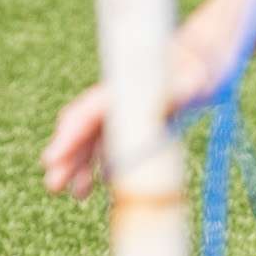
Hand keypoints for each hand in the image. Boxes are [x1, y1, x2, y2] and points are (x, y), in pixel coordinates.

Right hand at [43, 46, 218, 199]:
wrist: (203, 60)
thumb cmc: (196, 70)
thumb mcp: (189, 80)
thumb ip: (179, 91)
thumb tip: (179, 100)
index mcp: (120, 91)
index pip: (85, 116)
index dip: (67, 139)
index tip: (51, 160)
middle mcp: (115, 103)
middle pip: (83, 131)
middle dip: (66, 159)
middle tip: (53, 187)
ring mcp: (124, 113)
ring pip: (95, 141)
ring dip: (83, 166)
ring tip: (77, 195)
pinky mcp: (137, 123)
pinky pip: (114, 145)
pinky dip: (107, 163)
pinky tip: (103, 182)